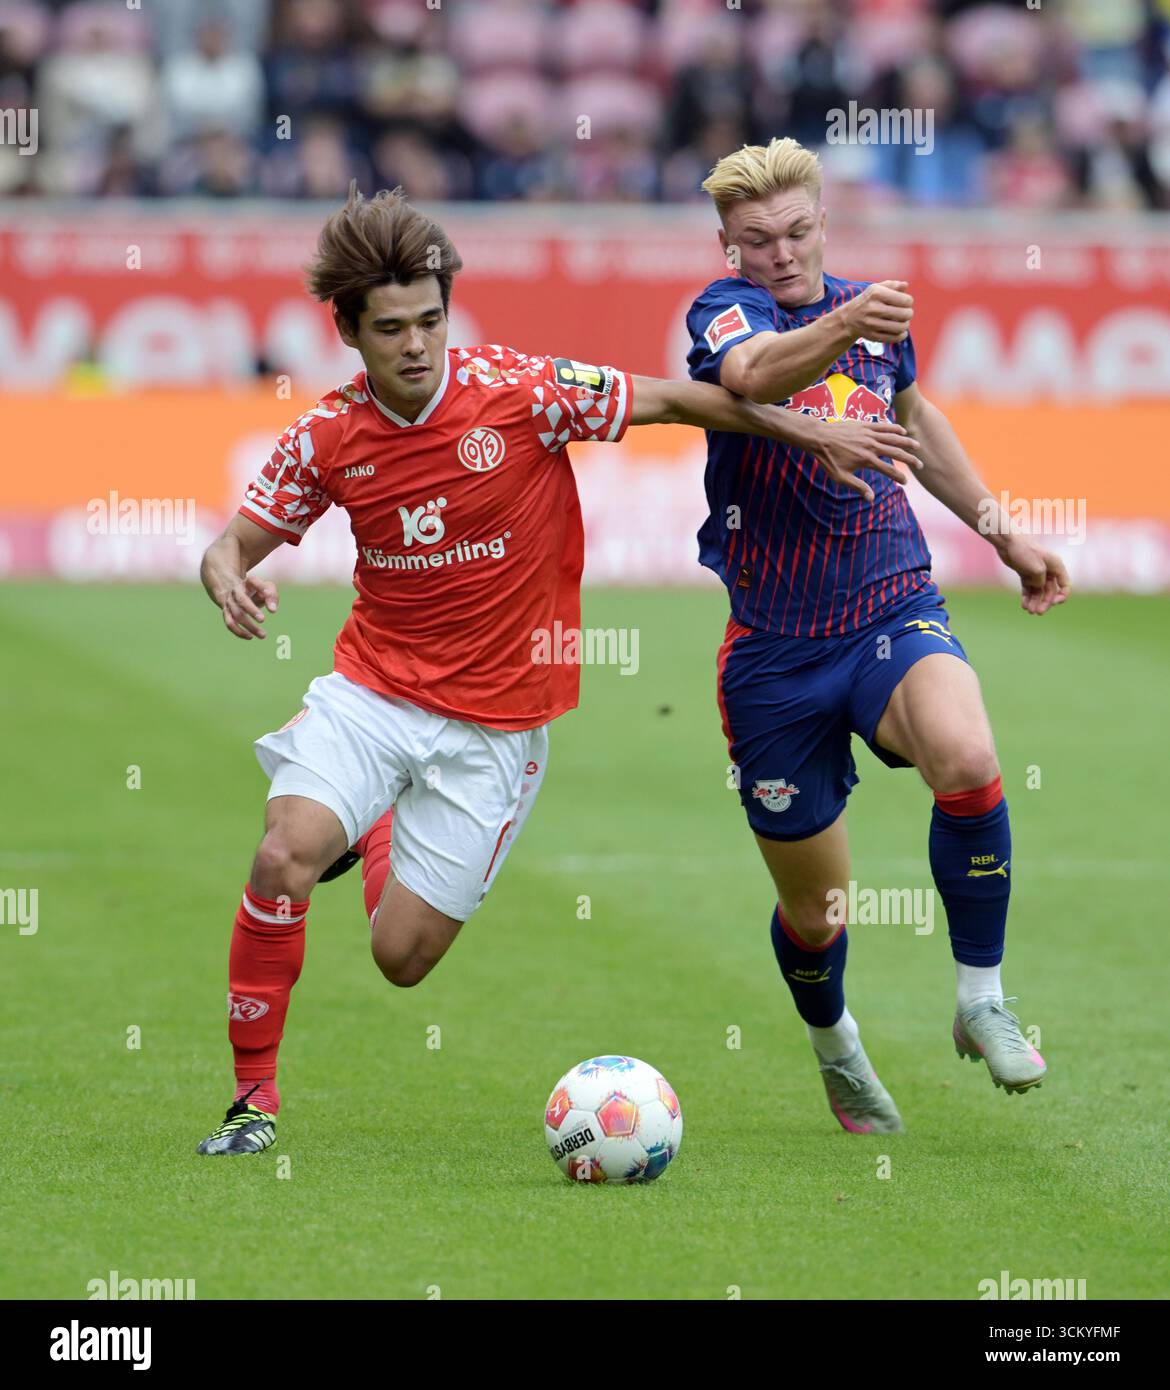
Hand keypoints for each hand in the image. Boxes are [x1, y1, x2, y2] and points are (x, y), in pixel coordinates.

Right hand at [219, 575, 278, 638]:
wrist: (232, 589)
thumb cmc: (255, 589)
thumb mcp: (265, 588)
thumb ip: (272, 596)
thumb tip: (273, 610)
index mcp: (247, 582)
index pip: (255, 582)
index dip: (263, 590)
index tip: (271, 602)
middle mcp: (236, 591)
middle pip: (242, 600)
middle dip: (252, 610)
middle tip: (263, 620)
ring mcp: (229, 602)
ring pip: (236, 614)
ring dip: (249, 626)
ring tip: (263, 635)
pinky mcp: (226, 612)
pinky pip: (230, 623)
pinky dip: (239, 632)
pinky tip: (250, 637)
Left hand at [805, 418, 922, 501]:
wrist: (819, 437)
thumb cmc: (828, 459)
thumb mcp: (841, 477)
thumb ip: (858, 486)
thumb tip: (871, 498)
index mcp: (866, 460)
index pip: (888, 470)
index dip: (899, 477)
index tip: (905, 482)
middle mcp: (871, 446)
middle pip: (896, 453)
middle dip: (910, 460)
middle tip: (920, 465)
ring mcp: (869, 434)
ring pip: (893, 437)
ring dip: (906, 442)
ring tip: (917, 446)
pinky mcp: (865, 425)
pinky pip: (883, 426)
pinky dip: (894, 428)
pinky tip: (902, 430)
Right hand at [841, 280, 913, 343]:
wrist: (849, 318)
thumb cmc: (868, 301)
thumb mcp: (877, 289)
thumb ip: (892, 285)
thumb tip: (905, 285)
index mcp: (876, 293)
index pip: (905, 300)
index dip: (908, 302)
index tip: (904, 303)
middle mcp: (873, 308)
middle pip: (905, 314)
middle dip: (908, 314)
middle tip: (905, 313)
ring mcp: (872, 323)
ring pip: (901, 327)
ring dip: (905, 325)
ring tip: (903, 322)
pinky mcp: (872, 336)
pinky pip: (894, 338)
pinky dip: (901, 335)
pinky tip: (901, 331)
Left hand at [996, 536, 1070, 614]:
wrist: (1008, 542)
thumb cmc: (1024, 551)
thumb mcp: (1036, 569)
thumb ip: (1040, 582)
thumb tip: (1038, 589)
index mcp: (1056, 566)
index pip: (1065, 585)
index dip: (1062, 596)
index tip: (1054, 603)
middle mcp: (1048, 570)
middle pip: (1050, 591)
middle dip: (1045, 602)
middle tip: (1037, 612)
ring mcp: (1036, 572)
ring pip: (1039, 591)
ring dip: (1035, 601)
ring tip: (1028, 611)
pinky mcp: (1026, 573)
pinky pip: (1029, 588)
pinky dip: (1027, 596)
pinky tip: (1023, 605)